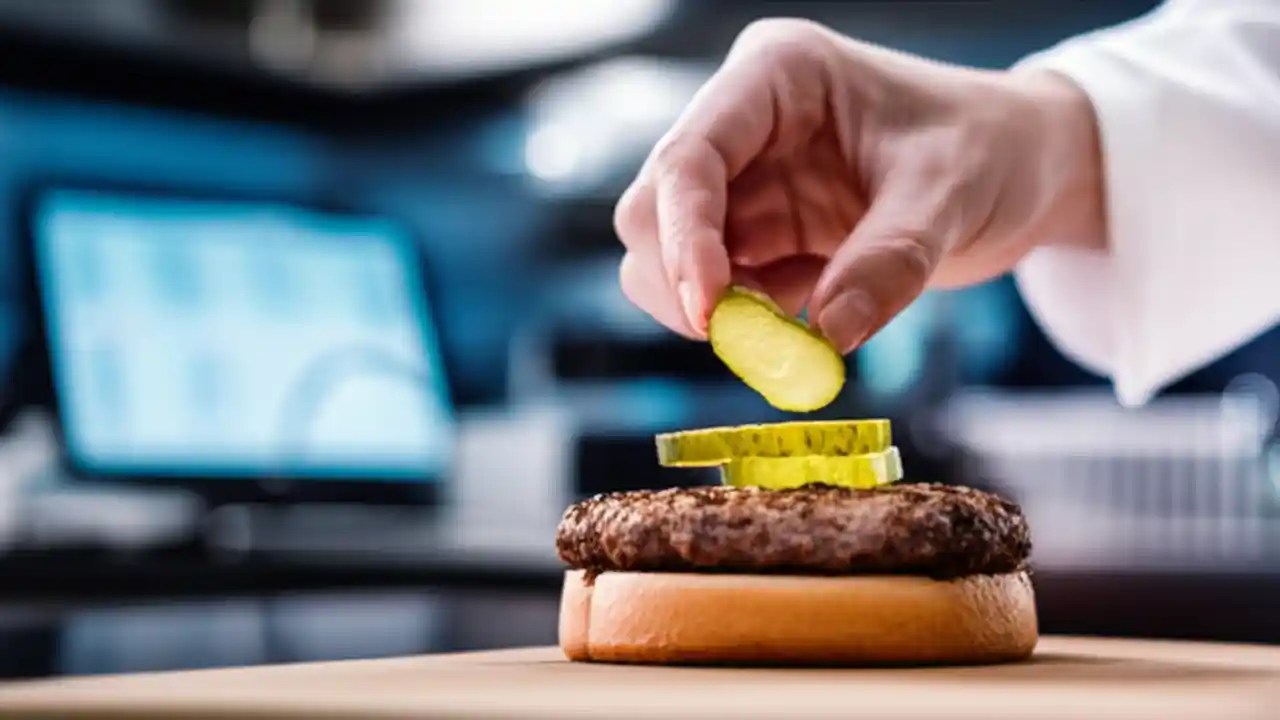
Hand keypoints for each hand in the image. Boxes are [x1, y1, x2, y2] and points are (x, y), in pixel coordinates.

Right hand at [614, 19, 1103, 351]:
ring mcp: (744, 183)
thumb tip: (824, 338)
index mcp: (776, 76)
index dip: (683, 239)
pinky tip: (812, 313)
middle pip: (651, 212)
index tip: (710, 315)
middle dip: (686, 283)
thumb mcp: (952, 195)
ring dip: (714, 312)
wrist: (1022, 170)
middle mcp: (741, 125)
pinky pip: (716, 293)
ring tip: (798, 327)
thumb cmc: (992, 149)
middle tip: (751, 343)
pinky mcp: (758, 235)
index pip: (689, 158)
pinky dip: (746, 326)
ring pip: (668, 260)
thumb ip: (889, 262)